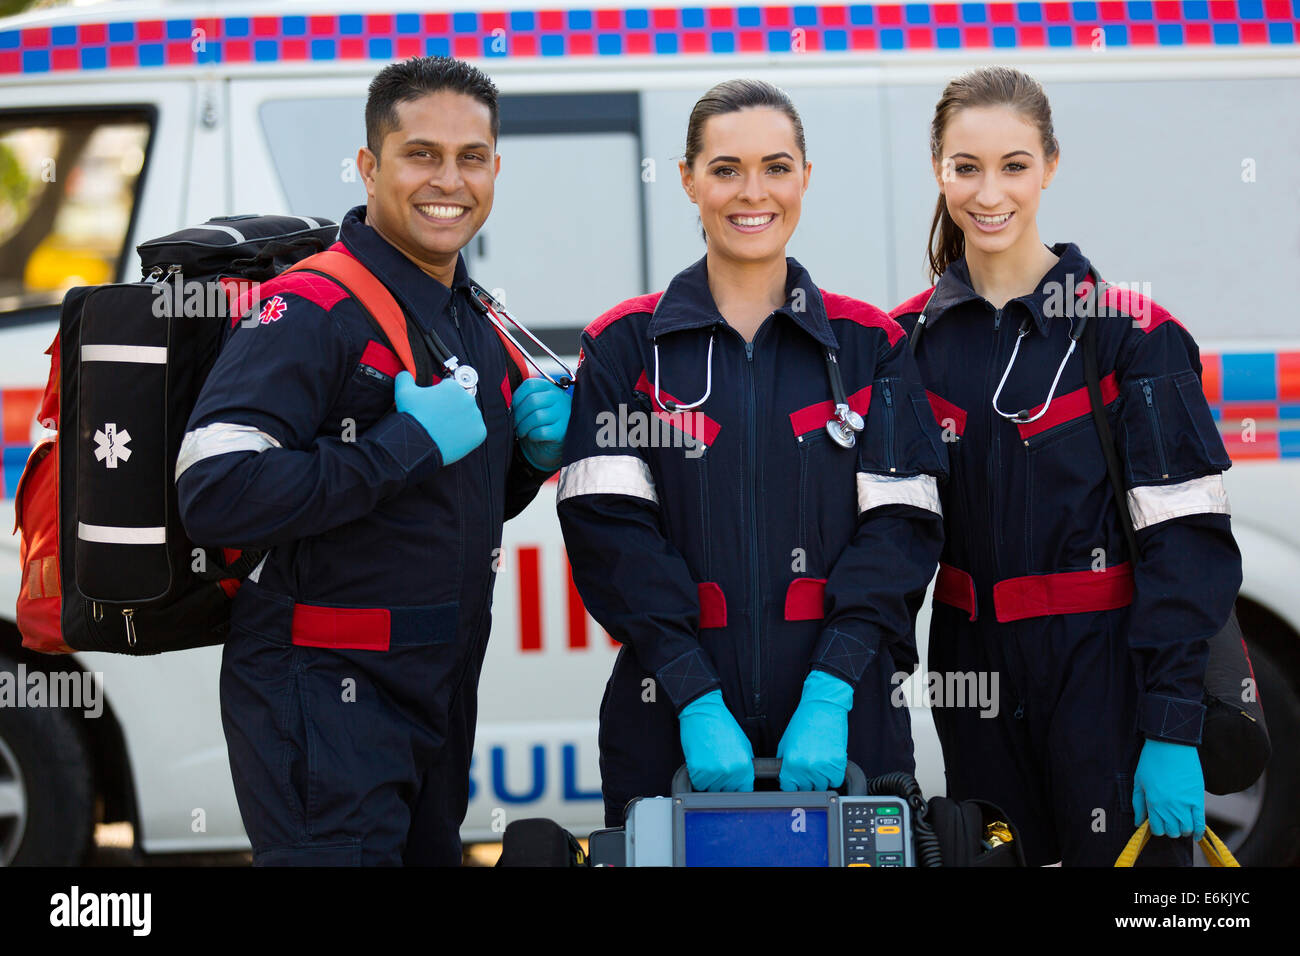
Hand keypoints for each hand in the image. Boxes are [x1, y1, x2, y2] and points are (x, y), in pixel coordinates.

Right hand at [394, 370, 485, 465]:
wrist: (418, 443)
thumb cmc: (411, 416)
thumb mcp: (403, 391)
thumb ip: (405, 377)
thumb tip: (405, 374)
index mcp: (453, 386)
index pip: (450, 390)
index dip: (440, 398)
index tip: (433, 407)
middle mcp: (468, 399)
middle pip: (461, 403)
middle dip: (451, 409)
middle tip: (438, 419)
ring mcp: (475, 416)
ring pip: (468, 417)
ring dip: (460, 421)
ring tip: (445, 430)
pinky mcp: (480, 432)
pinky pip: (475, 432)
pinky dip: (467, 435)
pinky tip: (454, 438)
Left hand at [512, 377, 570, 470]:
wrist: (549, 444)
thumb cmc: (537, 422)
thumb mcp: (531, 407)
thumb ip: (523, 399)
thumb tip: (507, 401)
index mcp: (550, 387)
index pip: (530, 385)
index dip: (517, 397)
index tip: (512, 408)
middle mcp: (560, 398)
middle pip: (533, 400)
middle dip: (518, 414)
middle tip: (514, 424)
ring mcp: (564, 414)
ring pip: (537, 416)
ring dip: (523, 426)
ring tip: (521, 431)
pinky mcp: (563, 430)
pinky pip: (542, 432)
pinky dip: (532, 435)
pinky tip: (532, 437)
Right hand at [678, 690, 754, 791]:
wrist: (704, 713)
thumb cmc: (723, 726)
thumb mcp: (744, 744)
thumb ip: (746, 765)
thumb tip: (744, 781)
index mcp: (744, 765)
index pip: (744, 790)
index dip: (737, 788)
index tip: (733, 786)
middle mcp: (730, 770)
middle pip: (726, 791)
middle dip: (723, 783)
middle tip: (718, 768)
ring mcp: (713, 771)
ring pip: (711, 789)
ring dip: (710, 780)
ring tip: (710, 761)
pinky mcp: (697, 769)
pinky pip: (698, 783)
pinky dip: (698, 776)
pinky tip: (702, 762)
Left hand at [777, 670, 853, 791]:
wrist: (823, 708)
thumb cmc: (804, 722)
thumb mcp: (786, 742)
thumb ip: (785, 763)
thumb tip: (785, 777)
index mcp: (791, 762)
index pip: (789, 788)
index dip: (792, 785)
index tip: (796, 783)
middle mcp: (806, 767)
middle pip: (806, 788)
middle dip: (807, 781)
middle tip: (810, 768)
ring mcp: (822, 766)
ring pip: (822, 786)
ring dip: (821, 778)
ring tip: (820, 763)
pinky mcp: (837, 764)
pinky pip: (836, 781)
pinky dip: (833, 776)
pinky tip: (829, 763)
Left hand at [1133, 738, 1204, 839]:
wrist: (1171, 745)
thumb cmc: (1152, 761)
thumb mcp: (1139, 782)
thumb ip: (1138, 804)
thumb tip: (1138, 822)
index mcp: (1153, 803)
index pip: (1157, 829)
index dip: (1157, 828)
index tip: (1157, 822)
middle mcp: (1169, 807)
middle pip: (1172, 831)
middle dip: (1170, 829)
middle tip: (1169, 821)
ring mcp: (1185, 804)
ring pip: (1186, 829)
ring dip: (1183, 829)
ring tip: (1180, 822)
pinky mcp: (1198, 799)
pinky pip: (1201, 822)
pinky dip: (1199, 832)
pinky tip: (1196, 835)